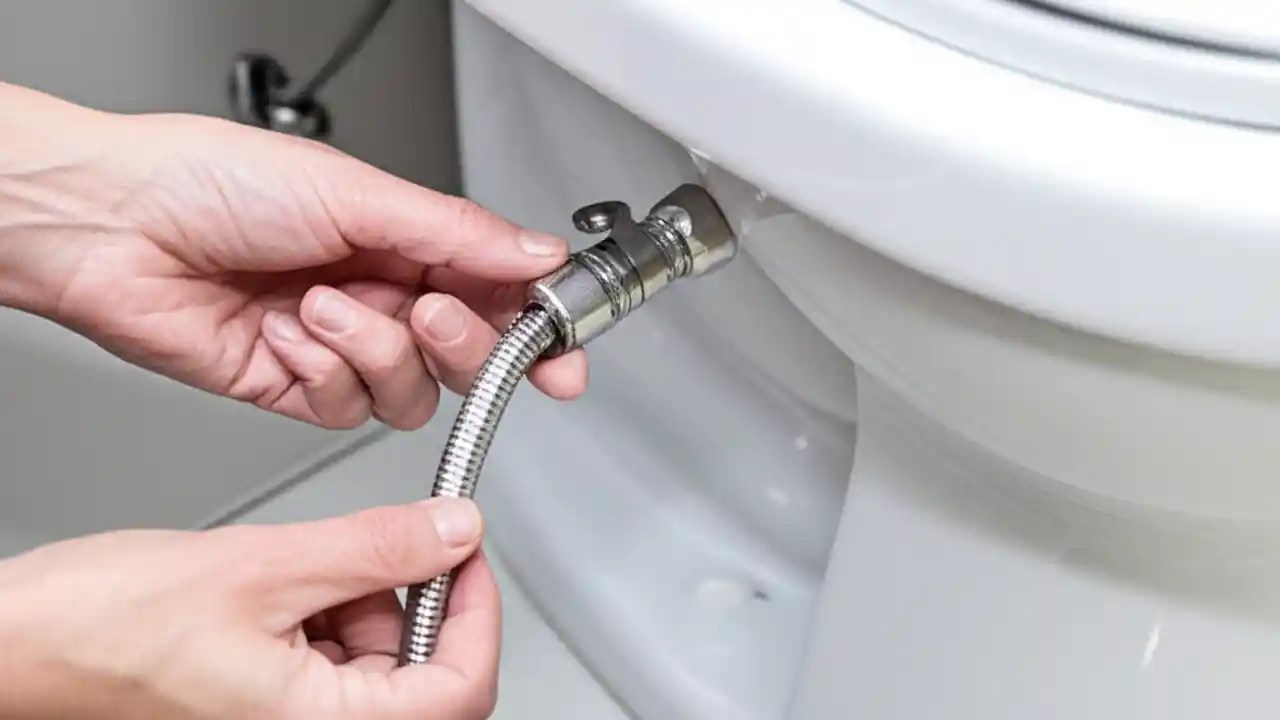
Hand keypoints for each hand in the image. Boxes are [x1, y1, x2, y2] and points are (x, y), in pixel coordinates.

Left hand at [0, 83, 586, 428]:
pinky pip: (345, 408)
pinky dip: (318, 370)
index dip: (537, 329)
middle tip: (426, 308)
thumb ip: (459, 236)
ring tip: (321, 305)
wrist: (114, 225)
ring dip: (372, 351)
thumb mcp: (356, 194)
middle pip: (466, 354)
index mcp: (405, 239)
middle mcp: (381, 295)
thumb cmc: (213, 180)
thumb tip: (539, 254)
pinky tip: (283, 332)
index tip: (563, 357)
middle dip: (456, 341)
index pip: (498, 292)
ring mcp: (340, 346)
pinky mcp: (297, 387)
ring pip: (409, 392)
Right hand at [0, 498, 498, 718]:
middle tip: (373, 544)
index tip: (467, 552)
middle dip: (404, 598)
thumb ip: (373, 549)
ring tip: (295, 567)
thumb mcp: (262, 566)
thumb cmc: (98, 631)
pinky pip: (331, 659)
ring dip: (359, 599)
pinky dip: (325, 609)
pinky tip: (281, 582)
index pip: (459, 691)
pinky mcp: (264, 703)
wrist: (11, 645)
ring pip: (377, 661)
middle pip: (422, 676)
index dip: (477, 614)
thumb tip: (453, 532)